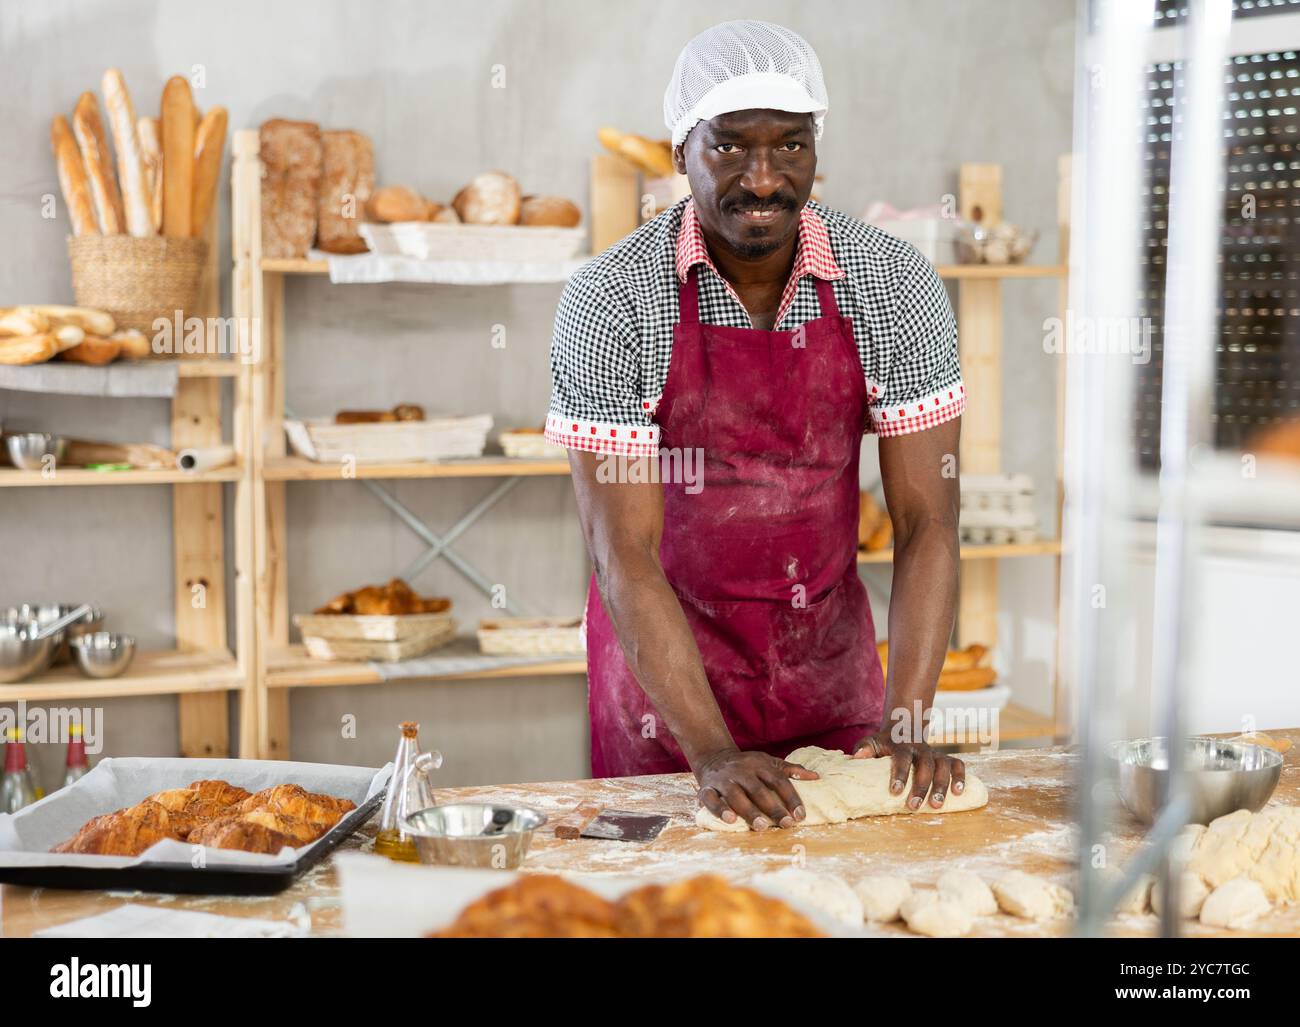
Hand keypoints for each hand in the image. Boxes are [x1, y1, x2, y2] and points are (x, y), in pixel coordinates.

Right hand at [695, 748, 818, 830]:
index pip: (778, 780)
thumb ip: (790, 770)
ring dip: (749, 811)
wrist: (713, 756)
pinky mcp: (706, 788)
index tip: (800, 816)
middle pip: (758, 789)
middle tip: (786, 824)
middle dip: (773, 807)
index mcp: (758, 764)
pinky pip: (710, 798)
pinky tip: (730, 820)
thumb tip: (816, 777)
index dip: (791, 797)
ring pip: (736, 794)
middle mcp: (741, 770)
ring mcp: (723, 779)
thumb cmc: (747, 765)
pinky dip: (719, 808)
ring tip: (761, 826)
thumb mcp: (768, 762)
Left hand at [851, 729, 965, 809]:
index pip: (901, 758)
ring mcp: (935, 752)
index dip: (899, 774)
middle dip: (920, 787)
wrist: (905, 728)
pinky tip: (959, 793)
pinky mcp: (946, 758)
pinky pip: (957, 765)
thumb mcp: (872, 742)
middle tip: (914, 806)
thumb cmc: (885, 743)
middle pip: (924, 766)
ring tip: (936, 805)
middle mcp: (920, 748)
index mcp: (901, 745)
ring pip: (943, 767)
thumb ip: (864, 749)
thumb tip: (855, 759)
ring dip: (941, 786)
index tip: (895, 790)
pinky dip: (960, 777)